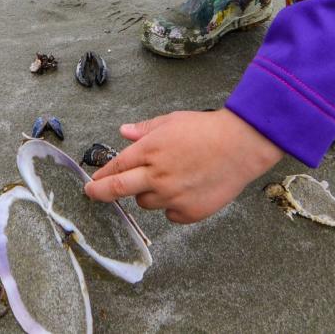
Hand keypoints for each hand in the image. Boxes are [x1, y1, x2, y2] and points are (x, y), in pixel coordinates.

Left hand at [84, 109, 283, 223]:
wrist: (242, 146)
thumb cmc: (208, 130)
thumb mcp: (173, 121)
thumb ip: (145, 130)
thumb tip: (124, 131)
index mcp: (150, 151)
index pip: (115, 168)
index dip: (101, 177)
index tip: (93, 182)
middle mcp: (156, 177)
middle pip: (118, 190)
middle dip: (100, 193)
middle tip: (93, 194)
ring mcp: (171, 197)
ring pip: (146, 203)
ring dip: (149, 194)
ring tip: (169, 180)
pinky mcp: (188, 212)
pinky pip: (170, 214)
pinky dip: (173, 206)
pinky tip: (188, 190)